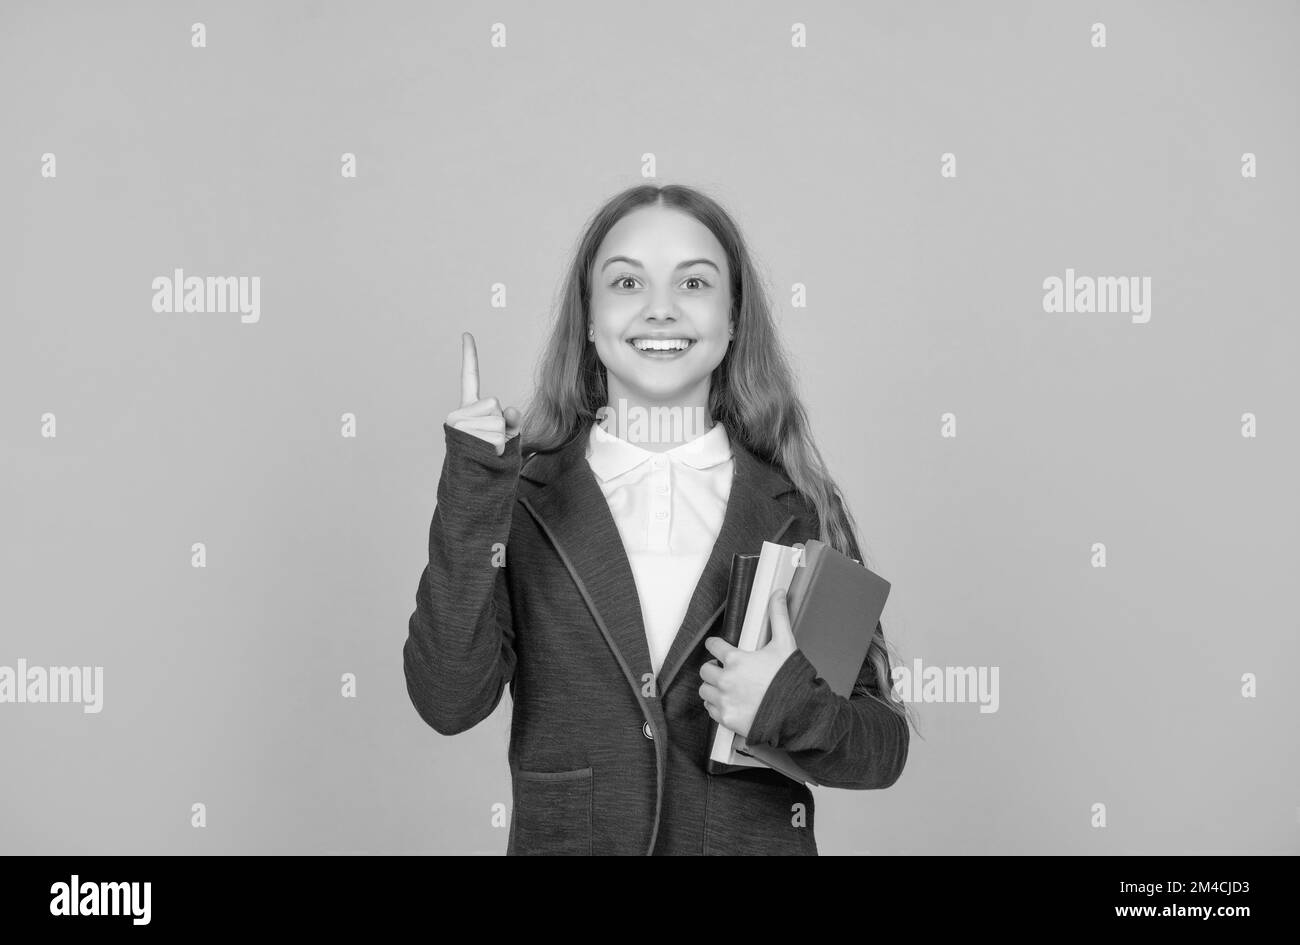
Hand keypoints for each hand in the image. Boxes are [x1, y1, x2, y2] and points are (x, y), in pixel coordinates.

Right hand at [445, 332, 520, 455]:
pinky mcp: (464, 437)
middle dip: (501, 426)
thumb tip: (511, 410)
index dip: (470, 355)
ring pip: (497, 423)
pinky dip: (497, 449)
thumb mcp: (507, 437)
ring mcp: (459, 425)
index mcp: (468, 408)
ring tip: (486, 452)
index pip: (470, 377)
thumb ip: (512, 421)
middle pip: (495, 405)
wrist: (474, 487)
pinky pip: (495, 436)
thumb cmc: (490, 461)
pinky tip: (485, 456)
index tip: (467, 334)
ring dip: (499, 440)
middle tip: (489, 444)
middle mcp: (458, 413)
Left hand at [699, 588, 797, 738]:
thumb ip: (778, 617)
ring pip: (705, 690)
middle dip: (714, 668)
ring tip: (726, 687)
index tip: (718, 647)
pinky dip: (716, 706)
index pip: (713, 646)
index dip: (716, 645)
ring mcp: (725, 701)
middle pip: (705, 669)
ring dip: (713, 687)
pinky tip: (729, 703)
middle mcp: (726, 680)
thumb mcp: (785, 644)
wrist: (798, 714)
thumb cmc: (791, 679)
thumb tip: (778, 592)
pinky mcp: (726, 719)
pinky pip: (710, 709)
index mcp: (736, 660)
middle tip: (726, 670)